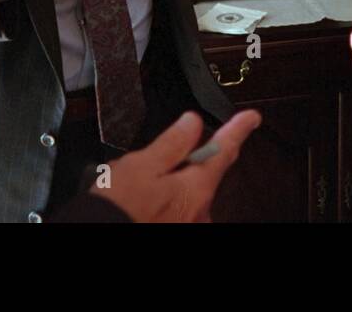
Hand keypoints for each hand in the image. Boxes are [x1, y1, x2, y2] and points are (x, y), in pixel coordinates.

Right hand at [91, 110, 261, 221]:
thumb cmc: (118, 211)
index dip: (238, 130)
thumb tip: (192, 123)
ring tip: (132, 192)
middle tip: (146, 168)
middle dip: (182, 165)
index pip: (224, 150)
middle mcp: (200, 212)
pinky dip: (162, 206)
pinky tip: (138, 206)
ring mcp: (190, 226)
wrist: (100, 233)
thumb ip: (170, 144)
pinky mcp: (177, 231)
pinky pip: (176, 213)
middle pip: (202, 176)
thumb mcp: (139, 167)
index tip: (251, 117)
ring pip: (186, 196)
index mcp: (195, 189)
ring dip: (167, 188)